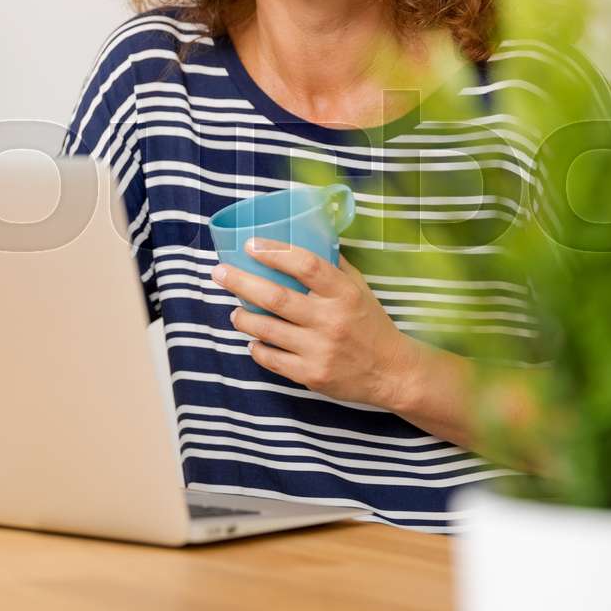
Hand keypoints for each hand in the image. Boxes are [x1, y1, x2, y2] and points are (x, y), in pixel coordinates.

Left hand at [210, 238, 422, 411]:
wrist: (391, 372)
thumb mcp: (359, 289)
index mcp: (344, 294)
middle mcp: (331, 320)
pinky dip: (256, 347)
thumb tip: (305, 236)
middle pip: (275, 297)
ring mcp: (319, 350)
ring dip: (242, 317)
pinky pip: (271, 359)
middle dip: (240, 281)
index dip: (274, 251)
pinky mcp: (311, 375)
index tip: (250, 244)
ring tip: (235, 311)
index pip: (306, 264)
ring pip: (266, 329)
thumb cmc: (371, 324)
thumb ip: (333, 266)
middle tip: (219, 272)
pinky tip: (253, 340)